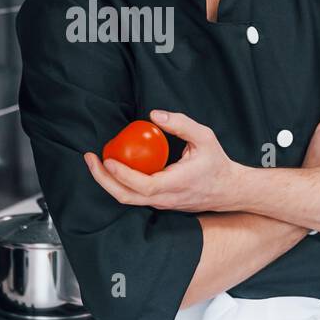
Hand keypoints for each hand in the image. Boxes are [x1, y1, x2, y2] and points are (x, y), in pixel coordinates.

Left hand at [83, 109, 242, 212]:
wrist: (230, 190)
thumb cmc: (217, 164)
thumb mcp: (204, 137)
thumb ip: (180, 124)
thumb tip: (154, 115)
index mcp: (177, 184)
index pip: (144, 185)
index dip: (123, 175)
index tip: (107, 159)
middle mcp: (166, 198)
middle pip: (126, 197)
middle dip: (103, 179)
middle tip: (90, 159)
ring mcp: (162, 203)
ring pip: (128, 199)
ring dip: (108, 182)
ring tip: (97, 162)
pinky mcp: (160, 203)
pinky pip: (135, 196)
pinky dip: (120, 183)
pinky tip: (114, 166)